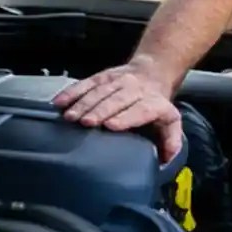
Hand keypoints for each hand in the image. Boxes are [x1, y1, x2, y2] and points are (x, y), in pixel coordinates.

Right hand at [52, 59, 183, 163]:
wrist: (152, 71)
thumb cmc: (156, 104)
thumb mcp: (170, 122)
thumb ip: (171, 142)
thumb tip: (165, 160)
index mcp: (153, 103)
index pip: (140, 109)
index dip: (126, 117)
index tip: (111, 125)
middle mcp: (135, 89)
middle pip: (117, 99)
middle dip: (100, 110)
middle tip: (86, 122)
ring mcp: (117, 81)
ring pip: (100, 90)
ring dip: (83, 102)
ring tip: (70, 116)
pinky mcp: (103, 76)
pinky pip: (86, 83)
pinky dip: (72, 92)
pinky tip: (60, 102)